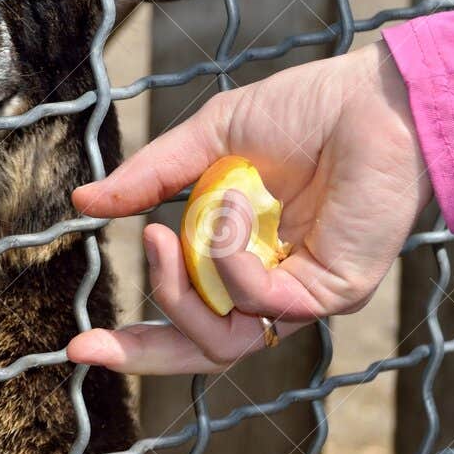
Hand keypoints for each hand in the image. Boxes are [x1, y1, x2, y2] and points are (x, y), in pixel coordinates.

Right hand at [68, 41, 430, 373]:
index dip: (135, 340)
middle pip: (202, 350)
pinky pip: (263, 302)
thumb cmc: (305, 113)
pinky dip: (229, 259)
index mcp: (240, 256)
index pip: (188, 317)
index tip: (82, 344)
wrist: (371, 99)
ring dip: (180, 288)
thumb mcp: (207, 142)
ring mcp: (303, 293)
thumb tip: (83, 202)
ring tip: (167, 233)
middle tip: (90, 344)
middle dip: (141, 354)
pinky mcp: (334, 292)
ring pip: (223, 340)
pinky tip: (231, 207)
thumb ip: (149, 179)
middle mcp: (271, 284)